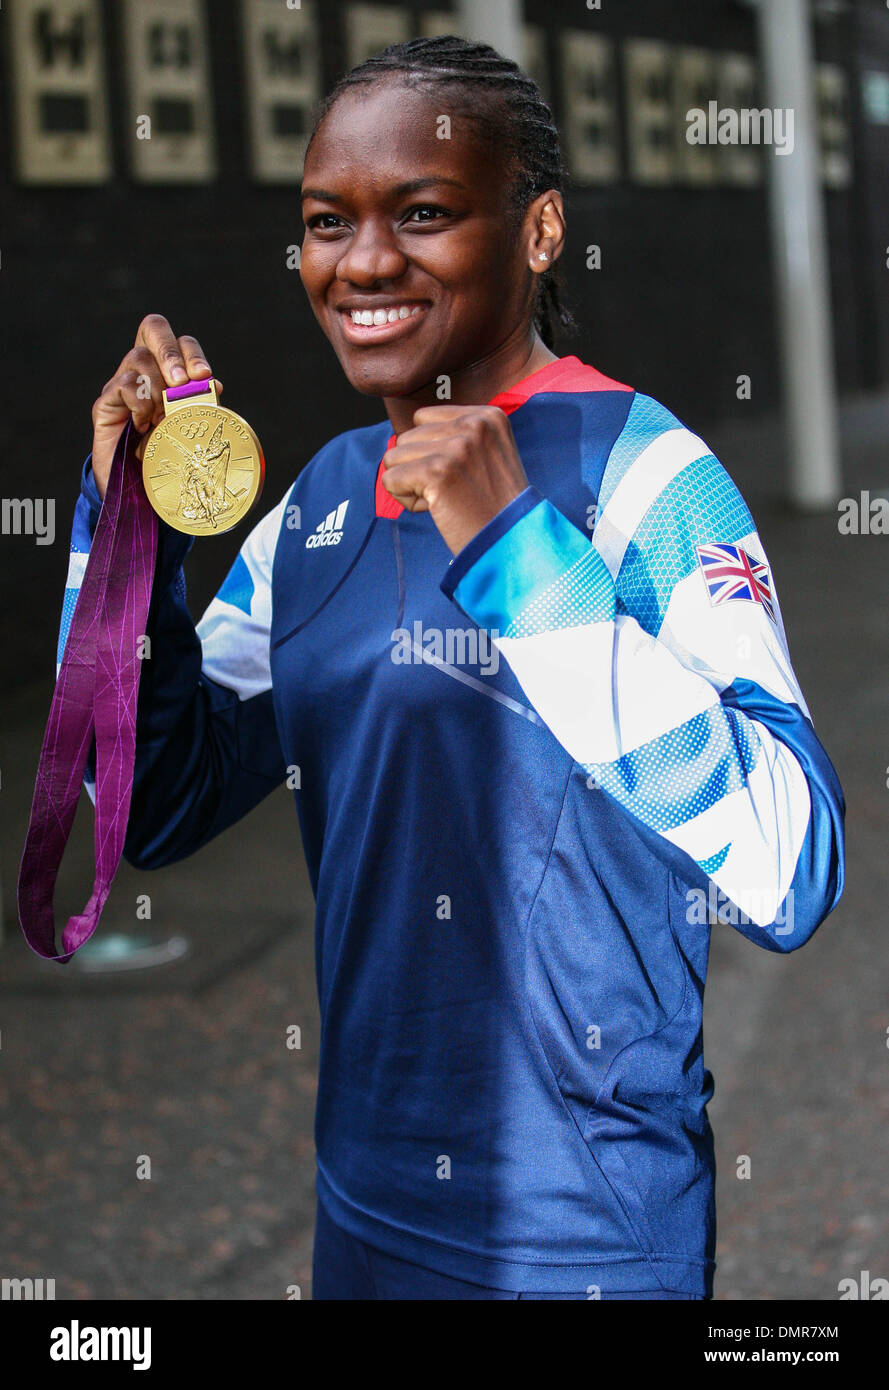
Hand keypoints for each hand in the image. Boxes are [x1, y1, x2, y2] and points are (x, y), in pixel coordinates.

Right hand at [89, 313, 222, 500]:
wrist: (137, 488)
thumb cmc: (167, 454)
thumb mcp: (190, 428)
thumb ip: (200, 405)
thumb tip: (214, 384)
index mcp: (167, 371)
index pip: (179, 340)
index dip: (191, 352)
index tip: (205, 377)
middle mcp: (143, 369)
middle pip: (153, 328)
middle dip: (171, 352)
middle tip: (182, 382)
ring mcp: (122, 382)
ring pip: (139, 358)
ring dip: (157, 387)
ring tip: (162, 417)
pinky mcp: (106, 402)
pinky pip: (123, 384)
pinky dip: (140, 403)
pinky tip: (144, 425)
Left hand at [381, 404, 529, 555]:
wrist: (513, 542)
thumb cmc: (495, 507)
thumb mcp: (487, 455)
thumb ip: (454, 437)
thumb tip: (400, 438)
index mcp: (487, 416)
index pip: (423, 418)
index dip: (430, 451)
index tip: (459, 475)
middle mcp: (474, 424)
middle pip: (406, 437)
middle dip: (418, 468)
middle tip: (452, 492)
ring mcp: (456, 447)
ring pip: (393, 457)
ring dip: (411, 485)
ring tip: (445, 500)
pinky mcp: (437, 472)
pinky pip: (390, 480)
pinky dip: (406, 500)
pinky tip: (435, 509)